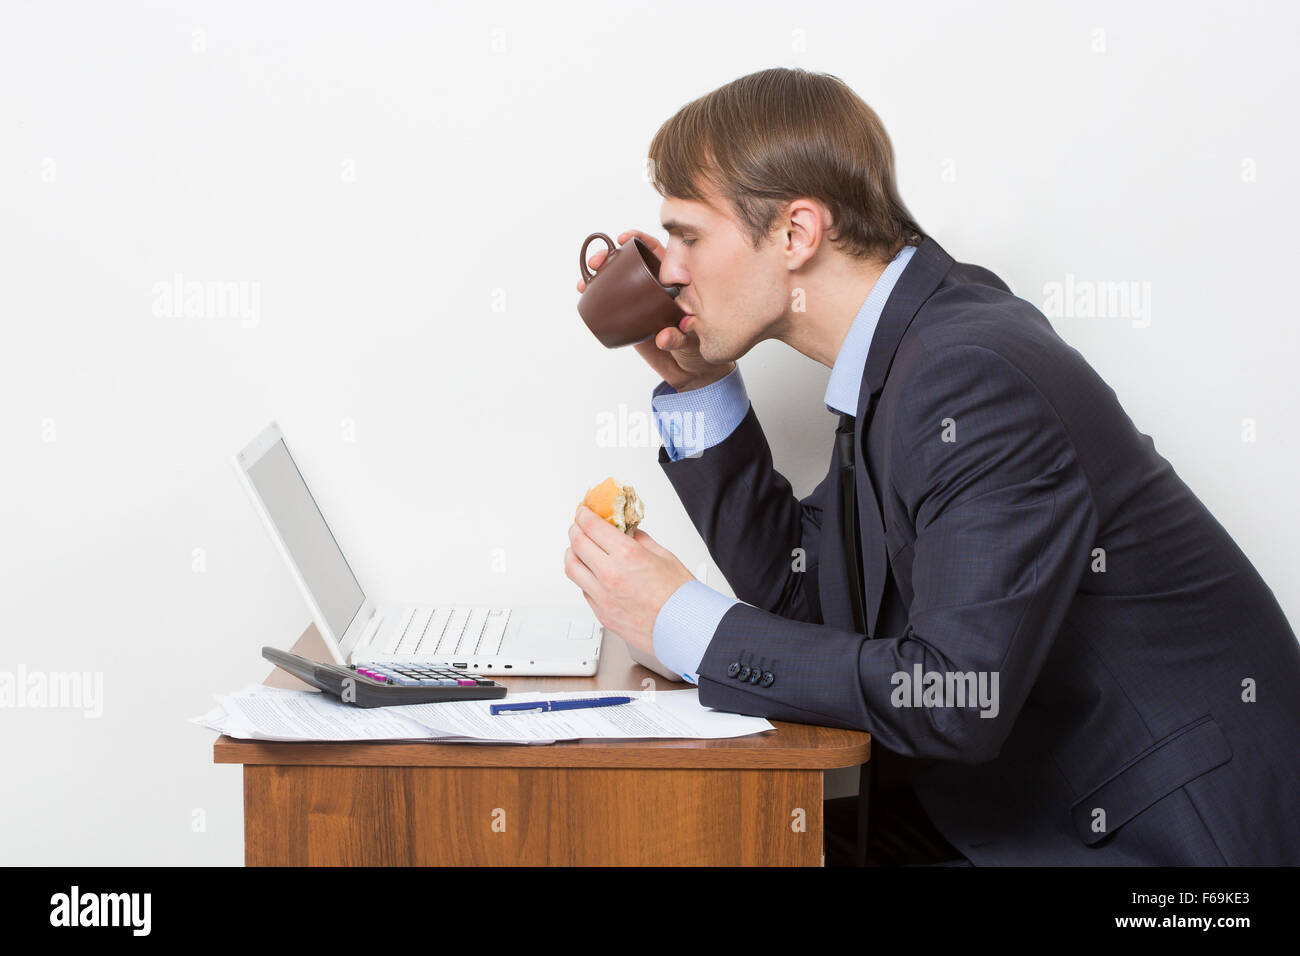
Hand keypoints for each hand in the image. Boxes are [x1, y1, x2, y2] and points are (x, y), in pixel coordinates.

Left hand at [563, 504, 693, 656]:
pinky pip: (583, 590)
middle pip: (577, 545)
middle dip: (575, 530)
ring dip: (572, 554)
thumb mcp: (664, 556)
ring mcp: (603, 597)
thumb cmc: (681, 597)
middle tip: (579, 526)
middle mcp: (610, 576)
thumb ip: (640, 541)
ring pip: (572, 569)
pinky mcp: (602, 614)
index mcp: (627, 556)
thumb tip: (627, 532)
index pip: (592, 527)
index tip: (583, 512)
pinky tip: (591, 573)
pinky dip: (583, 577)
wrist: (683, 628)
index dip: (584, 515)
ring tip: (577, 549)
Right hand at [577, 228, 734, 391]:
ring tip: (584, 281)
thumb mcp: (693, 338)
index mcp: (674, 280)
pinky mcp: (628, 317)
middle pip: (628, 262)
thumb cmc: (698, 345)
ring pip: (615, 279)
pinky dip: (595, 295)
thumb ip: (680, 335)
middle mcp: (653, 286)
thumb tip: (663, 337)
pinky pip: (610, 302)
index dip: (640, 240)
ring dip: (597, 274)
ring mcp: (639, 300)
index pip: (656, 251)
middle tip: (598, 261)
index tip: (625, 239)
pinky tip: (584, 291)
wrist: (688, 367)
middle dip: (609, 255)